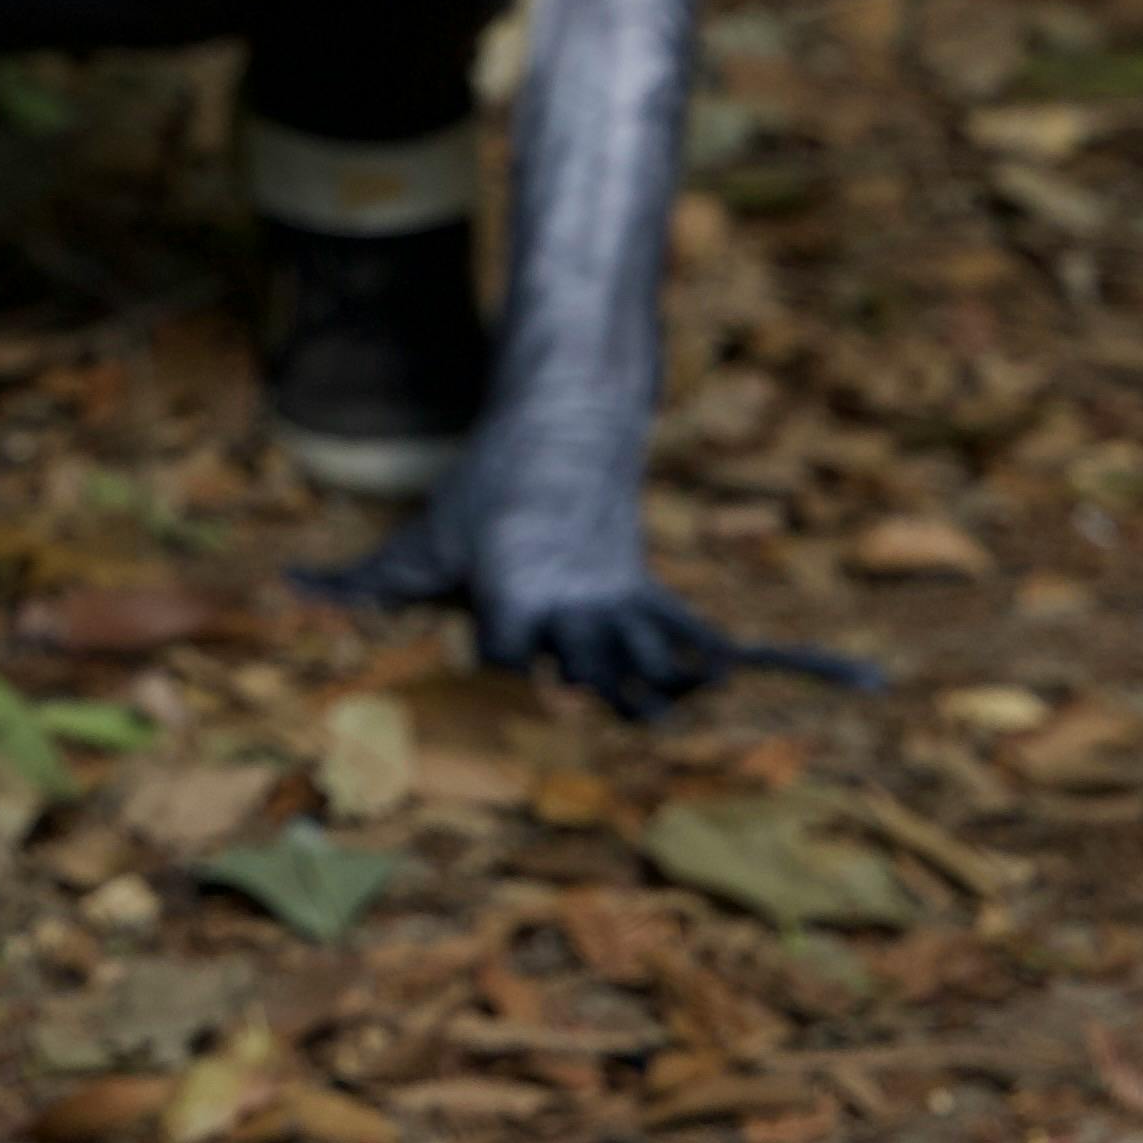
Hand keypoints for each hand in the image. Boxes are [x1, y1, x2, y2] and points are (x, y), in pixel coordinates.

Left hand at [318, 422, 888, 723]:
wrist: (563, 429)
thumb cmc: (480, 501)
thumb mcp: (418, 540)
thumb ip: (357, 583)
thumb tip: (277, 595)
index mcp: (516, 594)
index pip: (506, 645)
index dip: (502, 655)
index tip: (502, 662)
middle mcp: (576, 609)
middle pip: (596, 667)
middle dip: (601, 689)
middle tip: (610, 706)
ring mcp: (625, 607)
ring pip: (663, 661)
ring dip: (677, 691)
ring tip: (702, 713)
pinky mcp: (658, 602)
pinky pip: (726, 640)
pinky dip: (799, 663)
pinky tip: (865, 682)